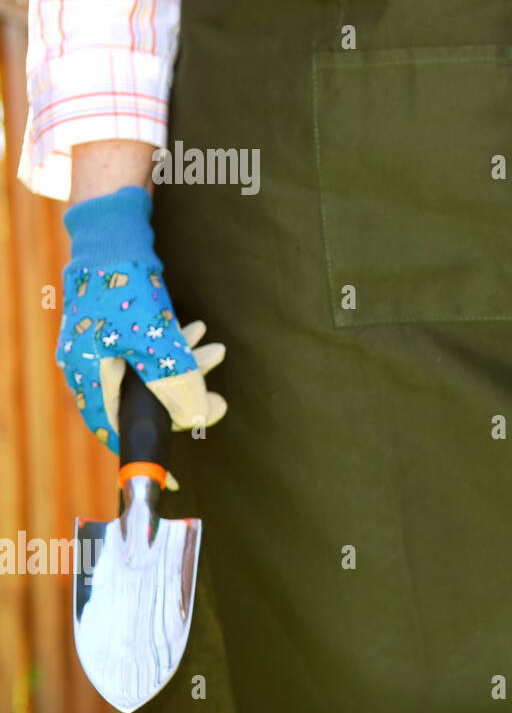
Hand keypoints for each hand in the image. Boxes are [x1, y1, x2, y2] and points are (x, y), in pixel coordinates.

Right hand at [57, 186, 225, 485]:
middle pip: (143, 404)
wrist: (110, 230)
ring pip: (151, 374)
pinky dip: (175, 348)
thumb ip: (175, 379)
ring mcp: (102, 349)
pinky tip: (198, 333)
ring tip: (218, 349)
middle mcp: (91, 368)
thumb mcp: (154, 336)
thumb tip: (196, 418)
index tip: (179, 482)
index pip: (119, 434)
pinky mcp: (118, 329)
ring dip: (187, 367)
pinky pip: (150, 352)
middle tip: (221, 404)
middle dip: (185, 402)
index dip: (149, 458)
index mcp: (89, 378)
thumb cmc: (123, 283)